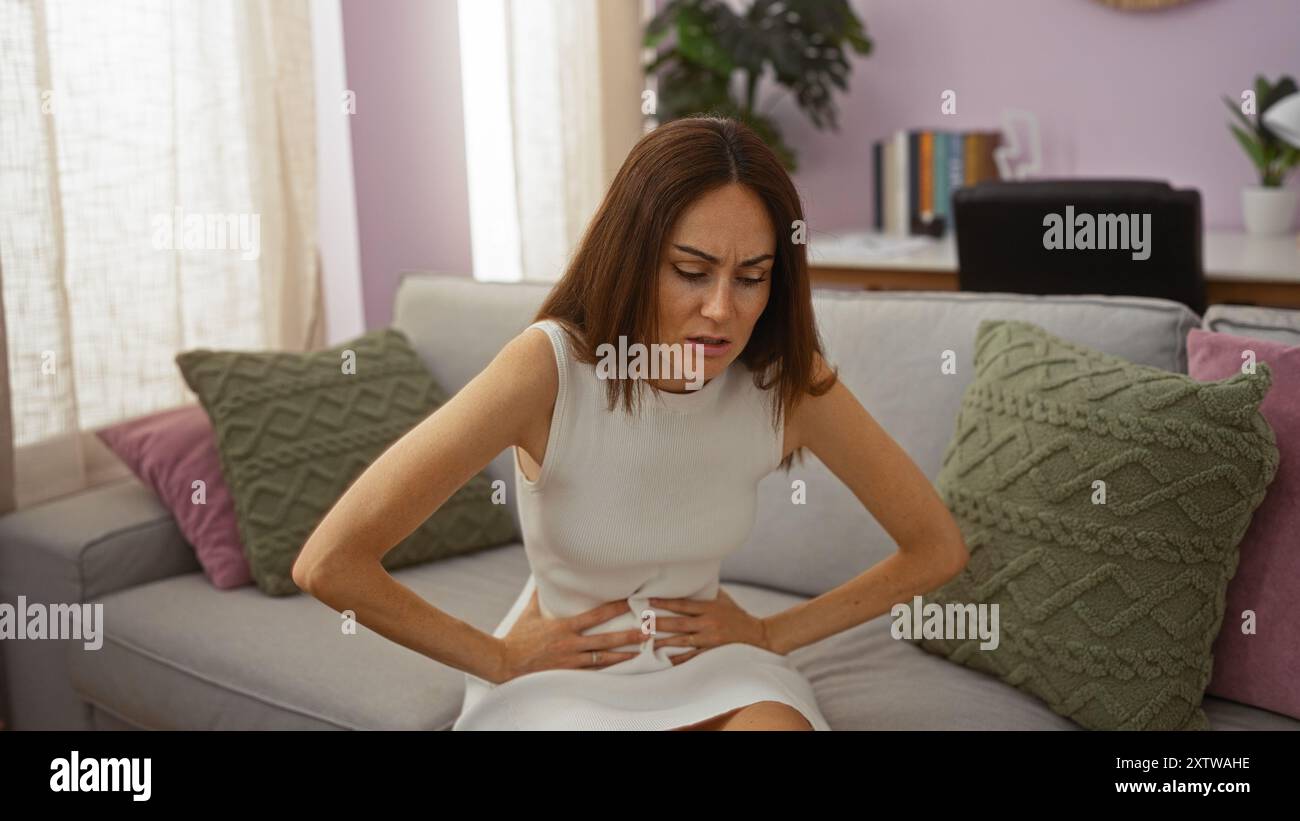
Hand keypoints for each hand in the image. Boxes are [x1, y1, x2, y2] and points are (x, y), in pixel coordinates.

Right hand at [491, 589, 648, 684]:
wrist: (504, 663)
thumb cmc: (517, 637)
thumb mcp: (529, 612)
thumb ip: (538, 594)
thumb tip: (539, 573)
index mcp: (564, 627)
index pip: (595, 616)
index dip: (615, 608)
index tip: (631, 602)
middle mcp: (570, 644)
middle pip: (606, 640)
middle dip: (628, 635)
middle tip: (647, 631)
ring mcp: (571, 662)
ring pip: (604, 659)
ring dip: (624, 655)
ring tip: (642, 651)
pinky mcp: (568, 675)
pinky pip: (593, 673)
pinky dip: (608, 670)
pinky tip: (622, 669)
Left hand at [647, 589, 770, 665]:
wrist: (758, 635)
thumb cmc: (736, 614)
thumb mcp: (723, 599)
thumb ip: (705, 591)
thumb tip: (687, 577)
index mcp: (710, 608)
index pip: (683, 604)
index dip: (665, 602)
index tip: (648, 600)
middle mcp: (709, 623)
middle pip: (678, 624)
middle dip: (658, 624)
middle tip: (639, 624)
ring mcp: (710, 640)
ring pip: (682, 642)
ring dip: (662, 643)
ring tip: (645, 644)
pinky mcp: (712, 654)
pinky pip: (692, 658)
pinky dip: (677, 659)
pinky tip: (663, 661)